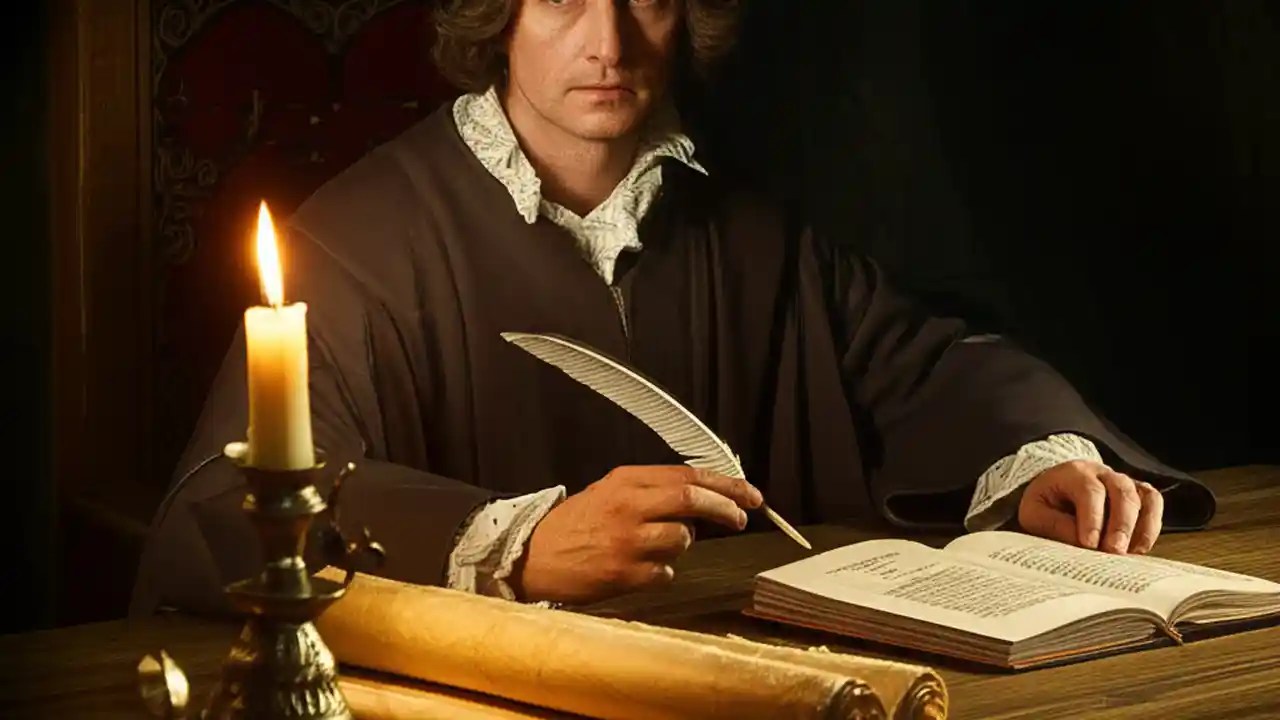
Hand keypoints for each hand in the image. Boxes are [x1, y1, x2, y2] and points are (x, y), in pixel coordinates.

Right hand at [511, 466, 763, 603]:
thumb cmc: (575, 524)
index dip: (725, 484)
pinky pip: (666, 573)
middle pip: (693, 500)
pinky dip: (661, 571)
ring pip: (683, 540)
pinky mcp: (625, 574)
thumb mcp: (610, 492)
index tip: (750, 494)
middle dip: (725, 508)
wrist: (531, 556)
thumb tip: (703, 496)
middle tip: (741, 517)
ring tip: (654, 545)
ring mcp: (628, 542)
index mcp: (626, 481)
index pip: (688, 475)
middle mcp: (629, 507)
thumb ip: (652, 491)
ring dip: (681, 544)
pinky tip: (638, 567)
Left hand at [1017, 460, 1164, 553]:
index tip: (1089, 544)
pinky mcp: (1138, 494)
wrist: (1054, 491)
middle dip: (1120, 524)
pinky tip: (1140, 548)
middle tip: (1114, 551)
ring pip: (1144, 495)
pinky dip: (1152, 525)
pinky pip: (1154, 503)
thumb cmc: (1045, 504)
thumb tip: (1083, 544)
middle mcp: (1103, 473)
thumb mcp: (1035, 513)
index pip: (1089, 490)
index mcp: (1074, 472)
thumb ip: (1055, 525)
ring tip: (1132, 553)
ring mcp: (1124, 482)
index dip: (1092, 517)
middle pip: (1121, 490)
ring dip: (1142, 526)